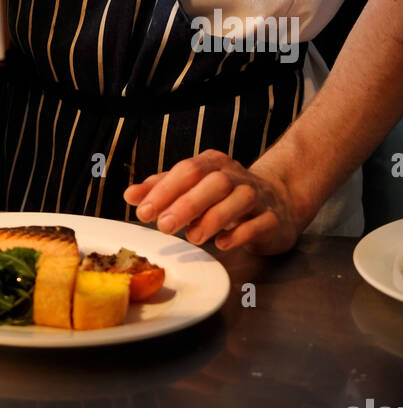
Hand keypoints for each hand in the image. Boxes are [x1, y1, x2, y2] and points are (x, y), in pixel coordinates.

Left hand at [122, 149, 302, 254]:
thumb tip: (130, 195)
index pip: (186, 170)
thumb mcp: (193, 187)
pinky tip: (222, 244)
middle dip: (185, 204)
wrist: (277, 201)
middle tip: (163, 226)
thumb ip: (162, 189)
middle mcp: (235, 175)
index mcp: (212, 163)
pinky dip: (239, 234)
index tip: (143, 210)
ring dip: (212, 218)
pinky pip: (258, 224)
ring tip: (191, 237)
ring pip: (237, 200)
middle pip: (212, 182)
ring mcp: (257, 195)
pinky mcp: (272, 218)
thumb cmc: (225, 195)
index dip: (163, 190)